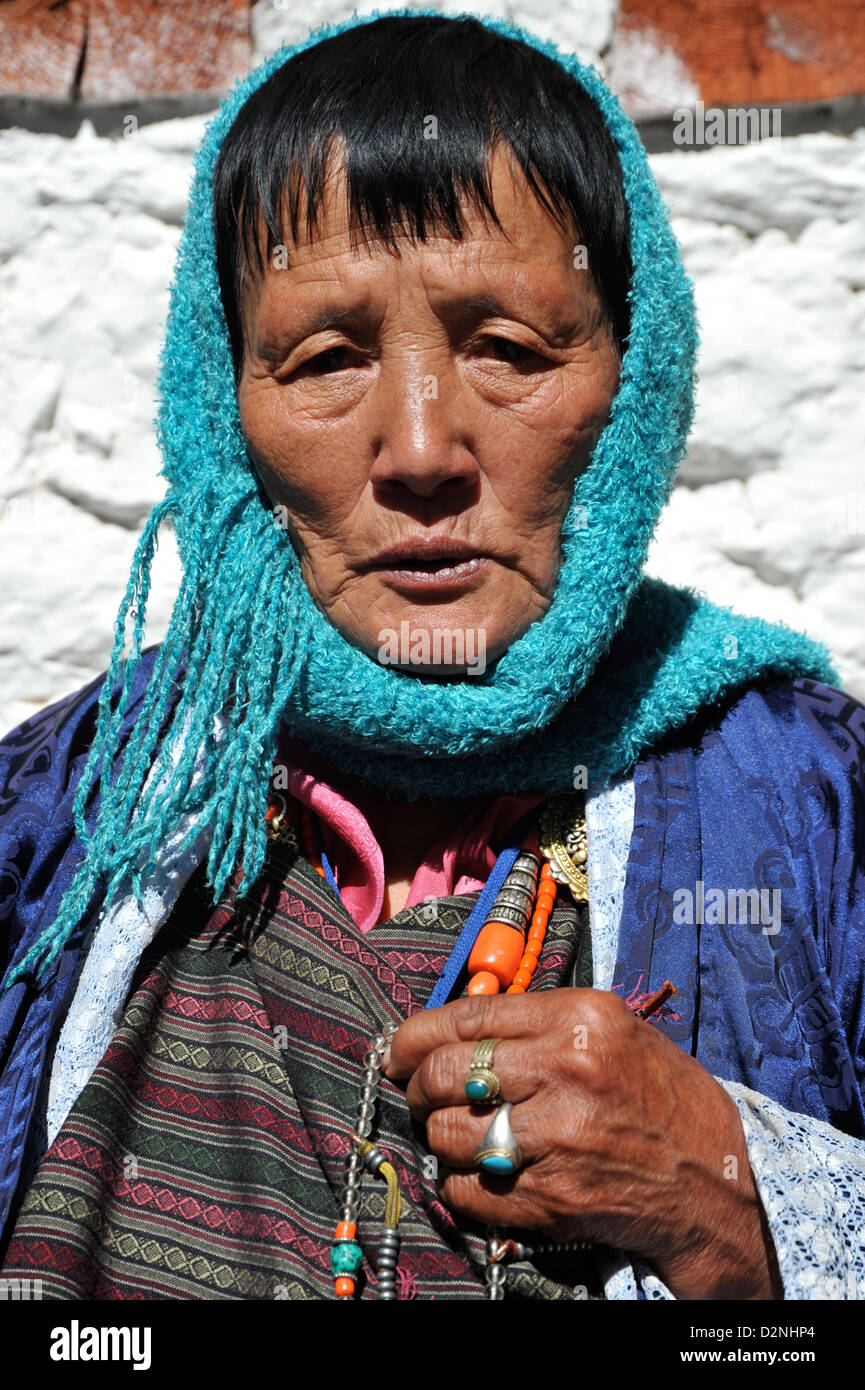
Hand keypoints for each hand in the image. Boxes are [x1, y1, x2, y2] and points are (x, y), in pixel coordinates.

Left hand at [384, 988, 781, 1299]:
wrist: (719, 1180)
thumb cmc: (659, 1098)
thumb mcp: (611, 1031)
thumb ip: (537, 1024)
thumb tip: (451, 1032)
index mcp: (580, 1017)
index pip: (467, 1017)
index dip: (416, 1035)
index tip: (396, 1050)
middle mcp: (567, 1070)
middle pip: (446, 1074)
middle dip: (419, 1088)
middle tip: (421, 1097)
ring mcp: (560, 1137)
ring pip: (449, 1135)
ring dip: (442, 1139)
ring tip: (463, 1137)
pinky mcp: (555, 1197)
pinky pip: (468, 1189)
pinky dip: (461, 1185)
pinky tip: (484, 1175)